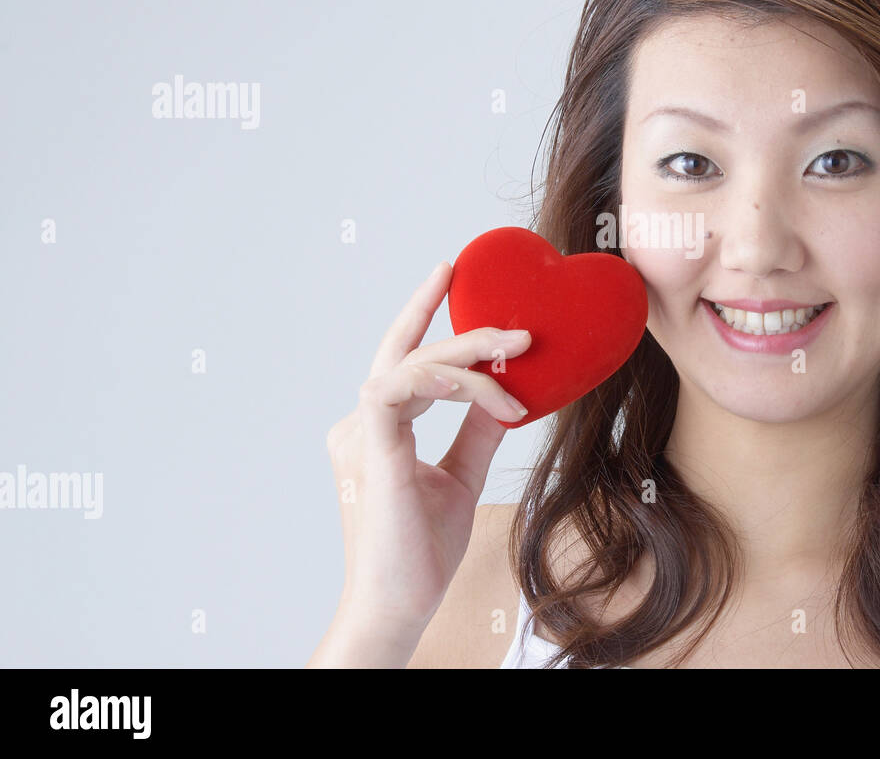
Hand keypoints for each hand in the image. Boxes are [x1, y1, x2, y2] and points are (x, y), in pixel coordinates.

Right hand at [312, 261, 530, 663]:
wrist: (399, 605)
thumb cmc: (422, 552)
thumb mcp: (462, 477)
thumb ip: (477, 432)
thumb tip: (508, 394)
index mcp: (380, 429)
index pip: (404, 361)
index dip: (423, 315)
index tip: (450, 275)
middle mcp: (361, 424)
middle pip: (403, 351)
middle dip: (443, 313)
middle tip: (499, 305)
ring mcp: (359, 434)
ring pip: (410, 364)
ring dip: (468, 353)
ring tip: (518, 351)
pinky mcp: (370, 448)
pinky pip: (400, 389)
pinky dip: (449, 381)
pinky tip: (490, 391)